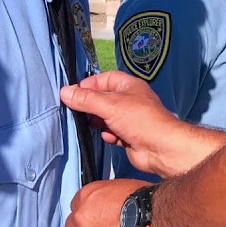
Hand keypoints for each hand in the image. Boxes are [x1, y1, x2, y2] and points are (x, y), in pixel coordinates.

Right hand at [61, 71, 180, 175]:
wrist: (160, 148)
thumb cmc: (139, 120)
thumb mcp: (110, 105)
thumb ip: (86, 99)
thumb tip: (65, 92)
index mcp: (129, 86)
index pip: (105, 78)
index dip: (90, 84)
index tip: (74, 93)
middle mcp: (130, 100)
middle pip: (104, 98)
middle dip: (91, 105)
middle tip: (77, 111)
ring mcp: (130, 119)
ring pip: (106, 116)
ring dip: (98, 121)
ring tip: (91, 124)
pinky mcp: (129, 136)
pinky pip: (112, 132)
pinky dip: (108, 134)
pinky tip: (108, 137)